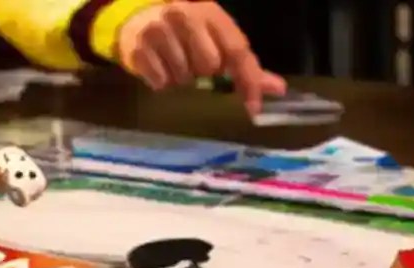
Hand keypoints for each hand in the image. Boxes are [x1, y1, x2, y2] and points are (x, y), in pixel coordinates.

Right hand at [116, 1, 286, 114]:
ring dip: (181, 79)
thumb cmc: (184, 33)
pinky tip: (159, 67)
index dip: (248, 80)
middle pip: (209, 64)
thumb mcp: (216, 38)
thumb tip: (278, 89)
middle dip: (204, 73)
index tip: (253, 108)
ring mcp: (160, 30)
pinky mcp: (139, 48)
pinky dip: (162, 82)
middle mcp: (185, 16)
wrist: (136, 20)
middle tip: (193, 65)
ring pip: (184, 76)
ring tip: (174, 64)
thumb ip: (245, 65)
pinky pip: (161, 82)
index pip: (237, 49)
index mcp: (211, 13)